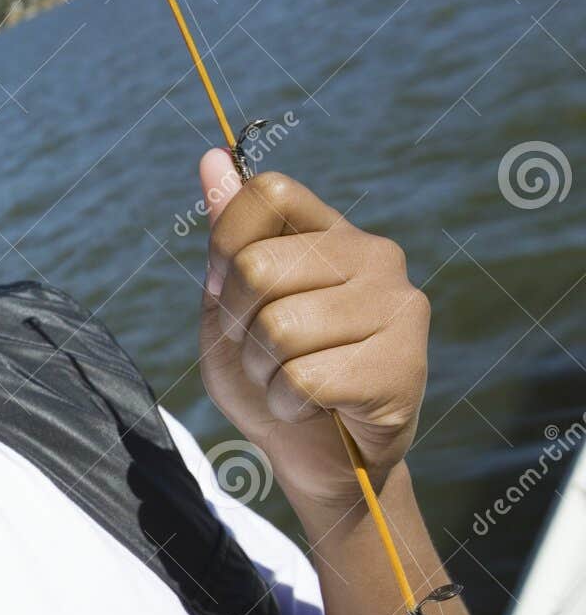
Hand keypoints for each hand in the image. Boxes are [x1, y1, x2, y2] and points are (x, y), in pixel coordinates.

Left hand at [196, 149, 430, 509]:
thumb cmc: (270, 375)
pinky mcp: (404, 366)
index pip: (267, 191)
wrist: (317, 458)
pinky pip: (304, 377)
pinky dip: (285, 402)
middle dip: (236, 322)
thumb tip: (210, 156)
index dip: (225, 244)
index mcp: (333, 231)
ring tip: (286, 381)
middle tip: (260, 351)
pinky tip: (311, 406)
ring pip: (279, 327)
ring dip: (261, 370)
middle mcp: (377, 256)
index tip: (225, 289)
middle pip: (259, 267)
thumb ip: (226, 234)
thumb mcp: (230, 303)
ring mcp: (399, 308)